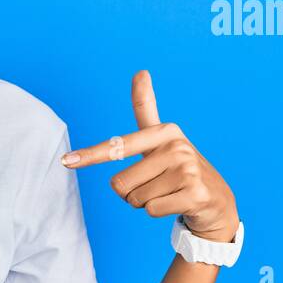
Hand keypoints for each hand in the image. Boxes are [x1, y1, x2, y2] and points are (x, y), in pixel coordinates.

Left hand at [59, 71, 238, 241]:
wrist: (216, 200)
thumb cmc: (179, 168)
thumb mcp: (161, 139)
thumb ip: (147, 109)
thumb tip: (140, 71)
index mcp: (164, 132)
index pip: (117, 146)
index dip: (90, 156)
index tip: (66, 161)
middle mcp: (176, 146)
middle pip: (119, 183)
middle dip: (131, 192)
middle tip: (157, 185)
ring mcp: (187, 169)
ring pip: (135, 199)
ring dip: (146, 202)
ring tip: (169, 192)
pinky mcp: (194, 193)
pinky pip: (151, 210)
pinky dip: (159, 212)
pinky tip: (179, 203)